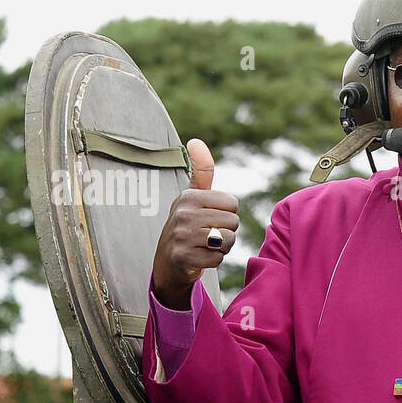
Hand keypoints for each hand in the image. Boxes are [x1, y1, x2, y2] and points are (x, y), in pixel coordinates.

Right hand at [151, 139, 238, 308]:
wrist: (168, 260)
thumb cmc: (187, 224)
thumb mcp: (192, 196)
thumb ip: (201, 171)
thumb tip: (196, 141)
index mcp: (188, 196)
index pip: (232, 203)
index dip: (227, 213)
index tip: (210, 217)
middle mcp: (183, 214)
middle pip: (233, 222)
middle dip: (226, 231)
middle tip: (208, 234)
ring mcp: (182, 236)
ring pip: (228, 241)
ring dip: (222, 247)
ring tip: (205, 245)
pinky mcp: (183, 257)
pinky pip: (219, 259)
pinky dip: (214, 261)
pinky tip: (200, 257)